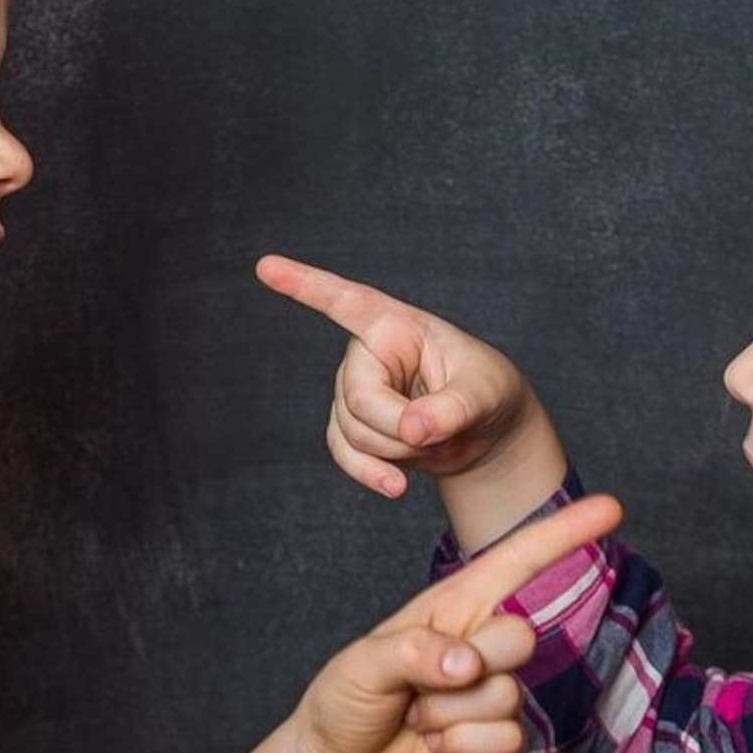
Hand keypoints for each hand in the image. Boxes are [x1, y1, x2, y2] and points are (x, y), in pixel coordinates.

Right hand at [256, 253, 550, 499]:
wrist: (485, 434)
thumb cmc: (487, 393)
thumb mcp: (485, 394)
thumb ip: (452, 409)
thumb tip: (411, 430)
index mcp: (396, 326)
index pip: (346, 302)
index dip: (303, 284)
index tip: (264, 266)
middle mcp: (366, 352)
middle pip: (358, 398)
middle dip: (399, 429)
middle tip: (439, 436)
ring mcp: (353, 388)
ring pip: (352, 430)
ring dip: (396, 452)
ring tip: (435, 442)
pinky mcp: (350, 424)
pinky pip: (343, 452)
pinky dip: (369, 473)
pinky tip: (396, 486)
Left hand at [290, 492, 621, 752]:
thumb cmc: (344, 701)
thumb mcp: (363, 663)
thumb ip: (413, 652)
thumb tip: (469, 664)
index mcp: (451, 608)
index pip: (516, 564)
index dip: (561, 534)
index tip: (611, 507)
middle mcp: (480, 645)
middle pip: (520, 636)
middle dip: (472, 663)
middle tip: (418, 686)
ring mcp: (494, 695)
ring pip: (507, 694)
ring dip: (448, 714)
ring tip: (416, 718)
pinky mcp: (500, 745)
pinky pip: (506, 740)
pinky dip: (460, 747)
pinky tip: (433, 747)